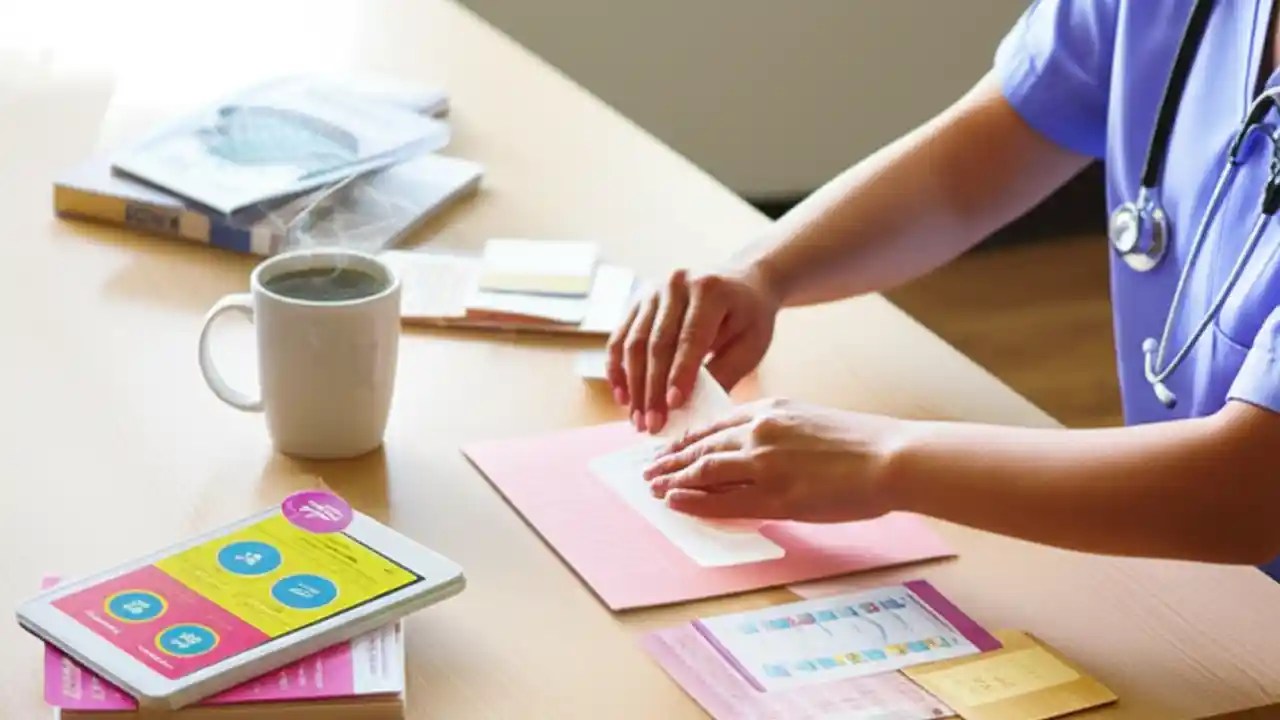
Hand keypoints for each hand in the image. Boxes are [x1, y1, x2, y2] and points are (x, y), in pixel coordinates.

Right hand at [606, 265, 780, 433]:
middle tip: (652, 424)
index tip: (673, 406)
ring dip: (633, 385)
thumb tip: (690, 409)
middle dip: (652, 389)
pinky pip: (620, 338)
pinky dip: (618, 370)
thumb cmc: (749, 317)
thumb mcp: (750, 344)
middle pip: (657, 343)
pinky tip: (622, 397)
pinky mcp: (637, 301)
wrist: (742, 282)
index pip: (690, 337)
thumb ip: (723, 372)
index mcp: (710, 290)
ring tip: (637, 419)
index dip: (680, 373)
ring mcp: (652, 290)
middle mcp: (676, 284)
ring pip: (634, 343)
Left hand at [641, 399, 901, 522]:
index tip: (671, 448)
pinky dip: (694, 502)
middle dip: (670, 459)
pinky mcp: (775, 496)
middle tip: (648, 469)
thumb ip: (778, 429)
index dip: (688, 439)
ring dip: (673, 480)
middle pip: (702, 446)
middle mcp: (760, 431)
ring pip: (704, 471)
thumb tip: (755, 448)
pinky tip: (675, 503)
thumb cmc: (861, 443)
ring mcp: (764, 464)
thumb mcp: (810, 419)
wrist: (890, 457)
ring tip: (653, 488)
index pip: (716, 424)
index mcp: (770, 409)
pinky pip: (723, 502)